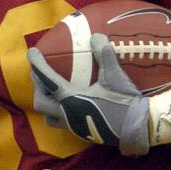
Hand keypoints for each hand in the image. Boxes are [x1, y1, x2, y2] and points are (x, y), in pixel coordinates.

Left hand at [28, 34, 150, 155]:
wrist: (138, 128)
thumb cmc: (125, 102)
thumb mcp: (115, 76)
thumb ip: (104, 54)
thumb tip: (96, 36)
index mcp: (72, 100)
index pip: (47, 80)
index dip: (37, 65)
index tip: (31, 52)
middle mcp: (68, 115)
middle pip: (41, 102)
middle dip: (38, 87)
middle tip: (41, 75)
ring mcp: (74, 126)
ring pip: (49, 117)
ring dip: (47, 103)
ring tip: (52, 92)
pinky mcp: (83, 133)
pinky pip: (63, 123)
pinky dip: (60, 112)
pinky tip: (71, 104)